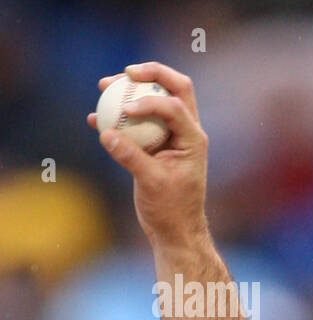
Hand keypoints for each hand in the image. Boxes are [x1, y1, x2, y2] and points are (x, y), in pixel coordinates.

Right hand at [88, 63, 209, 248]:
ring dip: (131, 90)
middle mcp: (186, 132)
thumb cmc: (172, 210)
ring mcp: (171, 137)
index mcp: (193, 139)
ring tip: (104, 86)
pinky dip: (119, 118)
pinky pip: (138, 124)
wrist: (175, 230)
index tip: (126, 109)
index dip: (150, 100)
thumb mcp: (151, 183)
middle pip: (175, 89)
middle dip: (152, 74)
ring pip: (155, 101)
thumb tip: (106, 133)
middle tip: (126, 72)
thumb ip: (130, 157)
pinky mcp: (155, 145)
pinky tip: (95, 119)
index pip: (174, 106)